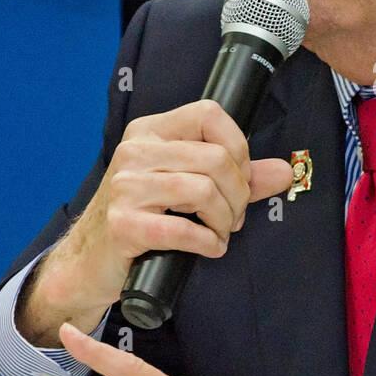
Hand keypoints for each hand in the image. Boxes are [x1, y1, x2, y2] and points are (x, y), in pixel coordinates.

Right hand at [19, 99, 293, 343]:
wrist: (90, 260)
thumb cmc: (144, 217)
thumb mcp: (187, 187)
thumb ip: (236, 176)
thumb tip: (284, 171)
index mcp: (151, 132)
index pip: (209, 114)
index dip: (238, 146)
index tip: (241, 177)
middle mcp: (135, 152)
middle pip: (215, 159)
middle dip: (239, 195)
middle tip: (235, 217)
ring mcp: (125, 187)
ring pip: (203, 191)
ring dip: (225, 221)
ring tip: (221, 232)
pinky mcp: (123, 225)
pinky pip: (183, 229)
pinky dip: (208, 242)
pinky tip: (209, 247)